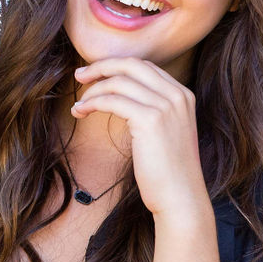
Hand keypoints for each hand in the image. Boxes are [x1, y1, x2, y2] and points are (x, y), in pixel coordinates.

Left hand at [70, 58, 211, 222]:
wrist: (181, 197)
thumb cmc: (169, 172)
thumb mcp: (167, 133)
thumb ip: (153, 111)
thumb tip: (123, 100)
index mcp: (183, 95)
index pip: (145, 67)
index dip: (117, 66)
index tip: (96, 74)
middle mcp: (177, 95)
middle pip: (132, 64)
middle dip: (102, 66)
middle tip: (80, 76)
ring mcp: (165, 106)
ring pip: (118, 82)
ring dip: (92, 90)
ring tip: (79, 105)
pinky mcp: (149, 120)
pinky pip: (112, 100)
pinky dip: (92, 102)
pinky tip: (81, 111)